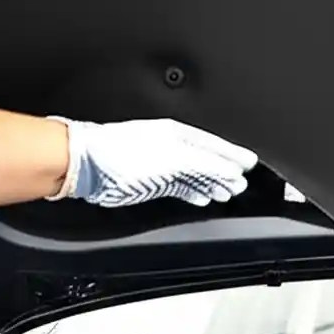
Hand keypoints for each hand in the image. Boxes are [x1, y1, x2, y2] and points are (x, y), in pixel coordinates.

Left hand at [49, 118, 256, 207]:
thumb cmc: (119, 154)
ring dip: (212, 184)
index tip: (250, 163)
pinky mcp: (148, 181)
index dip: (235, 155)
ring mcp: (160, 164)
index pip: (217, 146)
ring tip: (226, 192)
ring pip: (194, 175)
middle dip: (227, 172)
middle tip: (242, 183)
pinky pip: (179, 186)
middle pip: (208, 160)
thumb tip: (231, 171)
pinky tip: (200, 198)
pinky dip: (193, 192)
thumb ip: (206, 164)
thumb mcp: (174, 157)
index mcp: (179, 135)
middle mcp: (171, 148)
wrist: (82, 164)